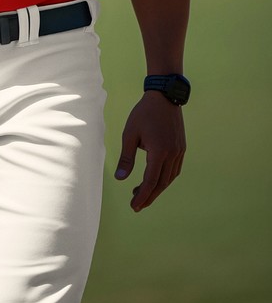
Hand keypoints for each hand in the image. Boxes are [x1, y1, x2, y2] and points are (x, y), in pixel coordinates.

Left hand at [114, 92, 185, 211]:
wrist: (164, 96)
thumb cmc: (144, 113)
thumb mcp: (130, 134)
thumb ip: (126, 157)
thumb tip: (120, 179)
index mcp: (159, 151)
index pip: (150, 181)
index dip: (142, 195)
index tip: (134, 206)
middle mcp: (172, 154)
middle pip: (161, 183)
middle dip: (149, 196)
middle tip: (136, 205)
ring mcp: (179, 151)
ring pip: (169, 178)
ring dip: (157, 188)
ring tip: (142, 193)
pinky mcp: (181, 148)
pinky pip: (174, 170)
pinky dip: (165, 179)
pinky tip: (155, 180)